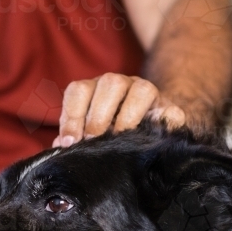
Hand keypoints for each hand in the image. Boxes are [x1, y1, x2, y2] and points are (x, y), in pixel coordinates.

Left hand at [54, 73, 185, 147]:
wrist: (146, 132)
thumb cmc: (107, 134)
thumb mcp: (85, 134)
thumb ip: (73, 138)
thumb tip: (60, 147)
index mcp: (94, 89)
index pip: (78, 90)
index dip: (72, 116)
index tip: (69, 142)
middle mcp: (120, 85)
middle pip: (110, 83)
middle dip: (98, 116)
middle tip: (93, 141)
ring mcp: (148, 93)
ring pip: (142, 90)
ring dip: (128, 117)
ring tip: (119, 139)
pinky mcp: (170, 109)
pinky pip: (171, 112)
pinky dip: (163, 125)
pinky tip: (149, 141)